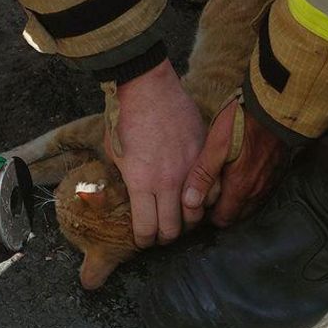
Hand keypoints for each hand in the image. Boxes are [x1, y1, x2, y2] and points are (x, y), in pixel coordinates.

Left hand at [108, 60, 204, 247]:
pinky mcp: (204, 154)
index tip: (143, 238)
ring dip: (187, 219)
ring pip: (196, 213)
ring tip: (179, 215)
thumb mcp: (115, 155)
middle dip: (165, 235)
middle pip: (173, 229)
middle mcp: (169, 182)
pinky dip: (205, 197)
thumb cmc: (125, 118)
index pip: (147, 230)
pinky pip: (211, 187)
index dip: (144, 240)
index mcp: (142, 184)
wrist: (148, 87)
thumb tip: (132, 198)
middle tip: (161, 231)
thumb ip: (127, 181)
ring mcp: (190, 169)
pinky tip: (196, 194)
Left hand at [181, 101, 285, 226]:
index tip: (197, 204)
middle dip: (220, 211)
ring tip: (220, 184)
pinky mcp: (276, 172)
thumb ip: (203, 175)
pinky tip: (238, 174)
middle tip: (206, 194)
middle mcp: (257, 191)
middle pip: (236, 215)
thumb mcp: (216, 145)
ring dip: (234, 201)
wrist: (276, 105)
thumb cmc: (243, 122)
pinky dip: (248, 190)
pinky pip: (260, 191)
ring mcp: (269, 182)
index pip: (223, 220)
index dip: (208, 216)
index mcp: (241, 187)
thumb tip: (190, 202)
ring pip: (249, 204)